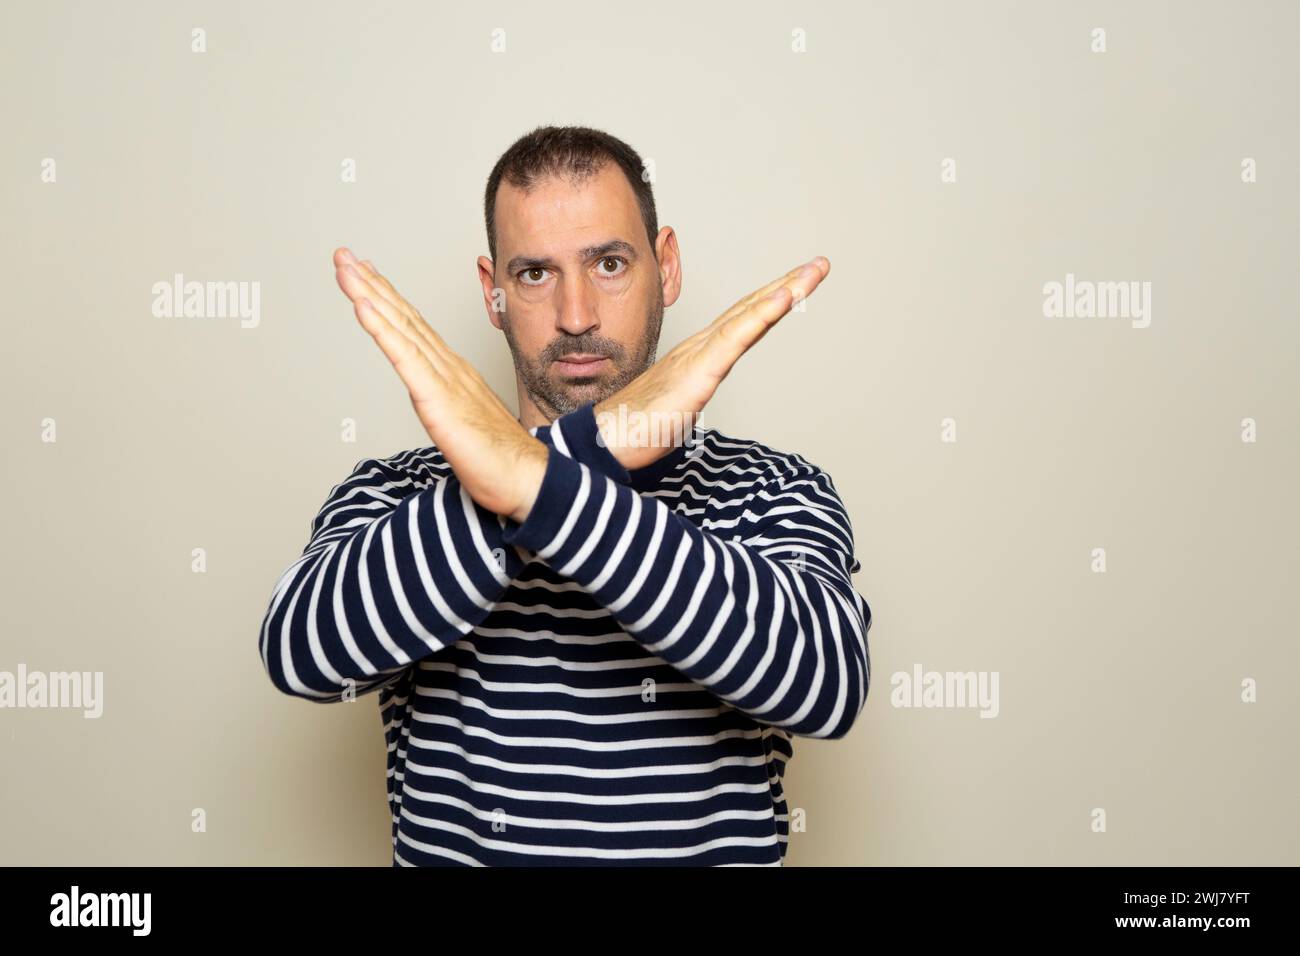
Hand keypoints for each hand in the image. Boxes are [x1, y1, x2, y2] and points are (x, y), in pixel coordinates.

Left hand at [332, 247, 547, 522]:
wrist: (528, 479)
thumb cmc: (503, 461)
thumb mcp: (468, 428)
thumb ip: (452, 410)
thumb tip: (442, 409)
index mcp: (454, 374)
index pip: (415, 329)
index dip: (389, 300)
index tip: (367, 276)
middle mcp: (448, 367)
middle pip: (404, 317)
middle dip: (371, 284)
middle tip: (344, 256)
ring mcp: (443, 379)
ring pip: (399, 327)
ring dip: (369, 293)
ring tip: (345, 267)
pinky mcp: (436, 398)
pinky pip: (403, 356)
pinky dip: (381, 328)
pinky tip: (362, 305)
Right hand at [593, 256, 829, 470]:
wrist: (604, 440)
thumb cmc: (634, 428)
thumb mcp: (676, 411)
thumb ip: (689, 399)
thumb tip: (692, 404)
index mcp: (698, 356)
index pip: (742, 322)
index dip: (771, 301)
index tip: (799, 285)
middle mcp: (700, 347)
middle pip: (751, 308)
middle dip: (788, 285)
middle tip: (819, 264)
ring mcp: (700, 356)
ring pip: (750, 314)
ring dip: (785, 290)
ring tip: (814, 271)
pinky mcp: (699, 371)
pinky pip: (736, 338)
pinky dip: (763, 314)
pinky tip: (785, 297)